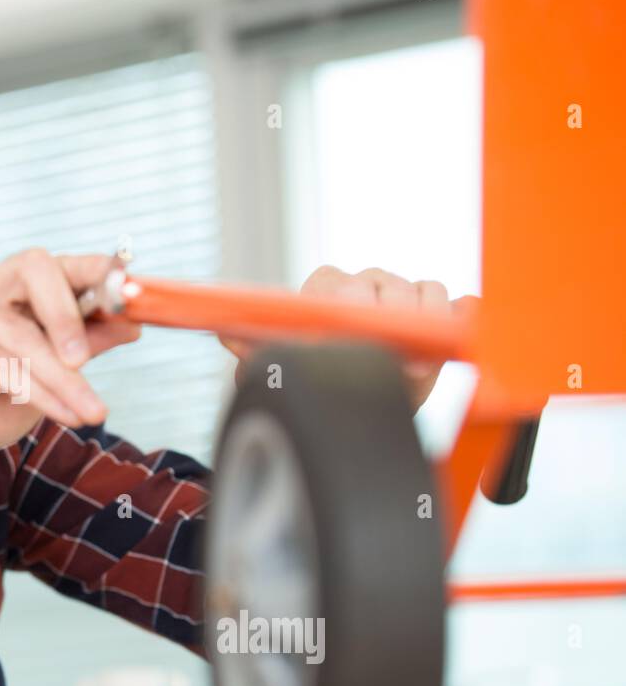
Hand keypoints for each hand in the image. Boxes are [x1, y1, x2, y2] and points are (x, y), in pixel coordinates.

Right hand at [0, 248, 141, 481]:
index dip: (94, 268)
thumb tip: (132, 323)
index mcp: (7, 287)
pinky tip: (66, 416)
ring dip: (65, 379)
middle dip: (68, 309)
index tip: (130, 288)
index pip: (54, 263)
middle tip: (88, 356)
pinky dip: (41, 394)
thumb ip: (82, 347)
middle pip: (33, 267)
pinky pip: (1, 366)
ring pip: (22, 335)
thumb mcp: (48, 376)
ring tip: (94, 413)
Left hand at [219, 266, 478, 413]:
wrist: (361, 403)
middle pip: (387, 285)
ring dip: (425, 324)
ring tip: (415, 363)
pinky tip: (452, 341)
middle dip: (389, 319)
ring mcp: (409, 294)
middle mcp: (370, 282)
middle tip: (388, 358)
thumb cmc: (319, 376)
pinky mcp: (444, 313)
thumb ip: (256, 349)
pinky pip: (461, 307)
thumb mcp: (286, 365)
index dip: (348, 307)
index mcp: (329, 287)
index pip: (338, 282)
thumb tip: (223, 333)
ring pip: (427, 292)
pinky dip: (460, 321)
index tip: (354, 336)